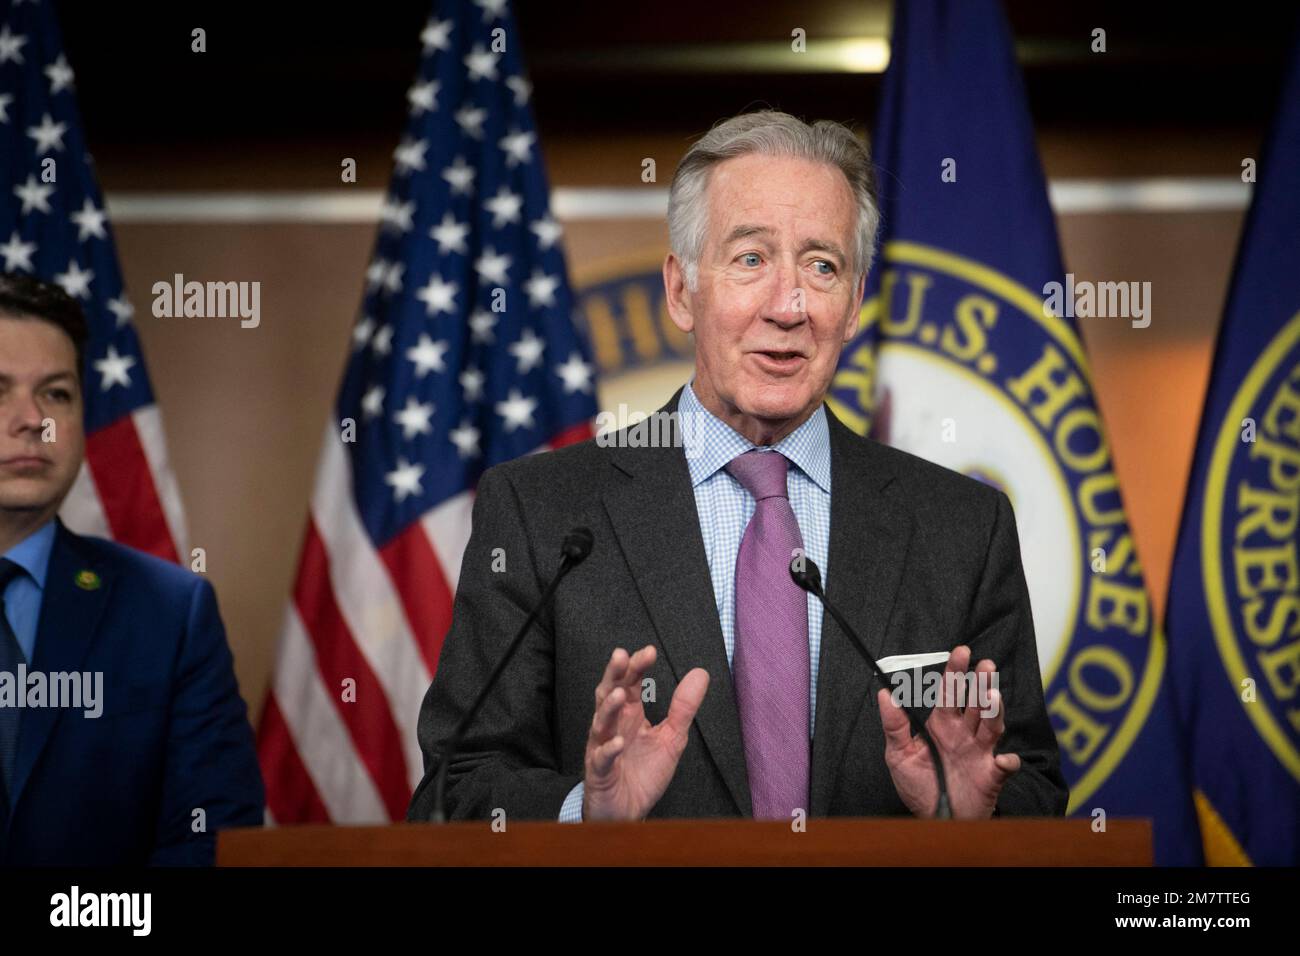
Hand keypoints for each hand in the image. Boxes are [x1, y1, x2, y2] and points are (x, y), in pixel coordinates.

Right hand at [582, 645, 708, 820]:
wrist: (630, 812)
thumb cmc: (644, 773)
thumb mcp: (671, 737)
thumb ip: (683, 707)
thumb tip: (700, 673)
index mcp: (629, 715)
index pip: (629, 683)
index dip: (636, 666)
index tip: (649, 651)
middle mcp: (613, 726)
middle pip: (608, 694)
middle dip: (614, 676)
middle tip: (621, 656)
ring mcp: (602, 747)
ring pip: (600, 723)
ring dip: (608, 708)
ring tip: (619, 694)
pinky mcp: (600, 772)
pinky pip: (601, 758)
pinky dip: (608, 749)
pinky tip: (616, 742)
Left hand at [876, 645, 1020, 818]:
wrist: (935, 818)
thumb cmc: (919, 785)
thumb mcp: (898, 755)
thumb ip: (894, 725)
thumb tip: (884, 694)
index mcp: (942, 725)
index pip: (949, 692)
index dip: (955, 671)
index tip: (961, 652)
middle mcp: (963, 733)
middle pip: (975, 702)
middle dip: (980, 683)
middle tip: (985, 665)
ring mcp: (980, 752)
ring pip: (991, 725)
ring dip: (994, 710)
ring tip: (992, 695)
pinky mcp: (991, 775)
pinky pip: (1004, 766)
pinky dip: (1008, 763)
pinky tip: (1004, 760)